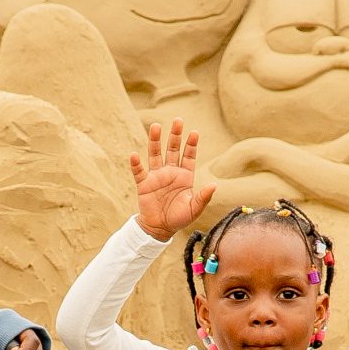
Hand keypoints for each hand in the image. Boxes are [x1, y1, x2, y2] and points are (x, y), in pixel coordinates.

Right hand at [130, 119, 215, 241]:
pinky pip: (139, 171)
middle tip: (178, 121)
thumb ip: (203, 197)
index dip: (191, 144)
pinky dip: (136, 164)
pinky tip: (134, 154)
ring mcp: (156, 176)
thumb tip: (214, 185)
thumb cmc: (179, 218)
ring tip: (155, 126)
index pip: (188, 156)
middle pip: (172, 149)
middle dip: (175, 136)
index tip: (194, 132)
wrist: (160, 228)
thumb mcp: (194, 209)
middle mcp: (170, 172)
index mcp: (184, 176)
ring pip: (155, 154)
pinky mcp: (144, 184)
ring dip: (155, 141)